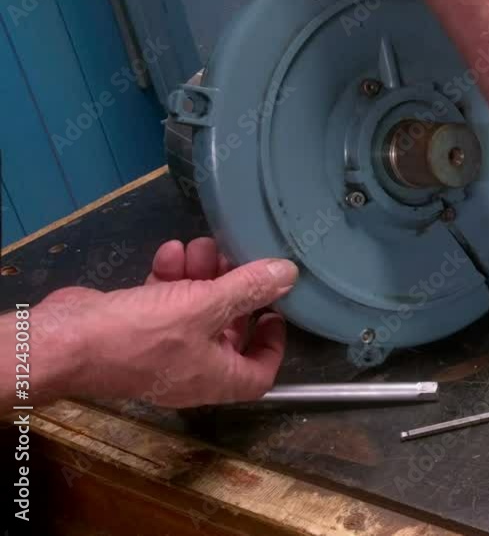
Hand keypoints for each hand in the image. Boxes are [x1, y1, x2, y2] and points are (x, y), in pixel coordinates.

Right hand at [30, 238, 298, 407]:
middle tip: (236, 259)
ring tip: (202, 245)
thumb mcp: (204, 307)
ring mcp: (160, 349)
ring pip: (194, 309)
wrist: (64, 341)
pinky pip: (163, 302)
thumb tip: (289, 275)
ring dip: (201, 275)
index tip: (275, 312)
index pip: (259, 375)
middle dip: (233, 292)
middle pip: (227, 332)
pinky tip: (169, 251)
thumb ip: (248, 289)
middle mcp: (190, 368)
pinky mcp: (134, 327)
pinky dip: (170, 277)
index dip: (273, 346)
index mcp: (214, 377)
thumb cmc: (142, 334)